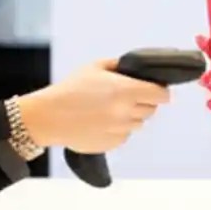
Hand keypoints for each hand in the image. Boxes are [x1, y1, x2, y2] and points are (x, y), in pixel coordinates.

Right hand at [17, 60, 169, 152]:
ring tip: (110, 109)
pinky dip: (119, 129)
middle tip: (127, 97)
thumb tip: (134, 68)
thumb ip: (118, 65)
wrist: (49, 117)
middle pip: (151, 109)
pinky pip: (125, 136)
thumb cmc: (69, 90)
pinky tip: (102, 121)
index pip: (161, 95)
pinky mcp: (112, 144)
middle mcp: (126, 112)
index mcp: (126, 91)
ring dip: (131, 116)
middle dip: (144, 102)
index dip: (161, 91)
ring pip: (138, 124)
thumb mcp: (94, 67)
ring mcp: (120, 131)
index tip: (157, 90)